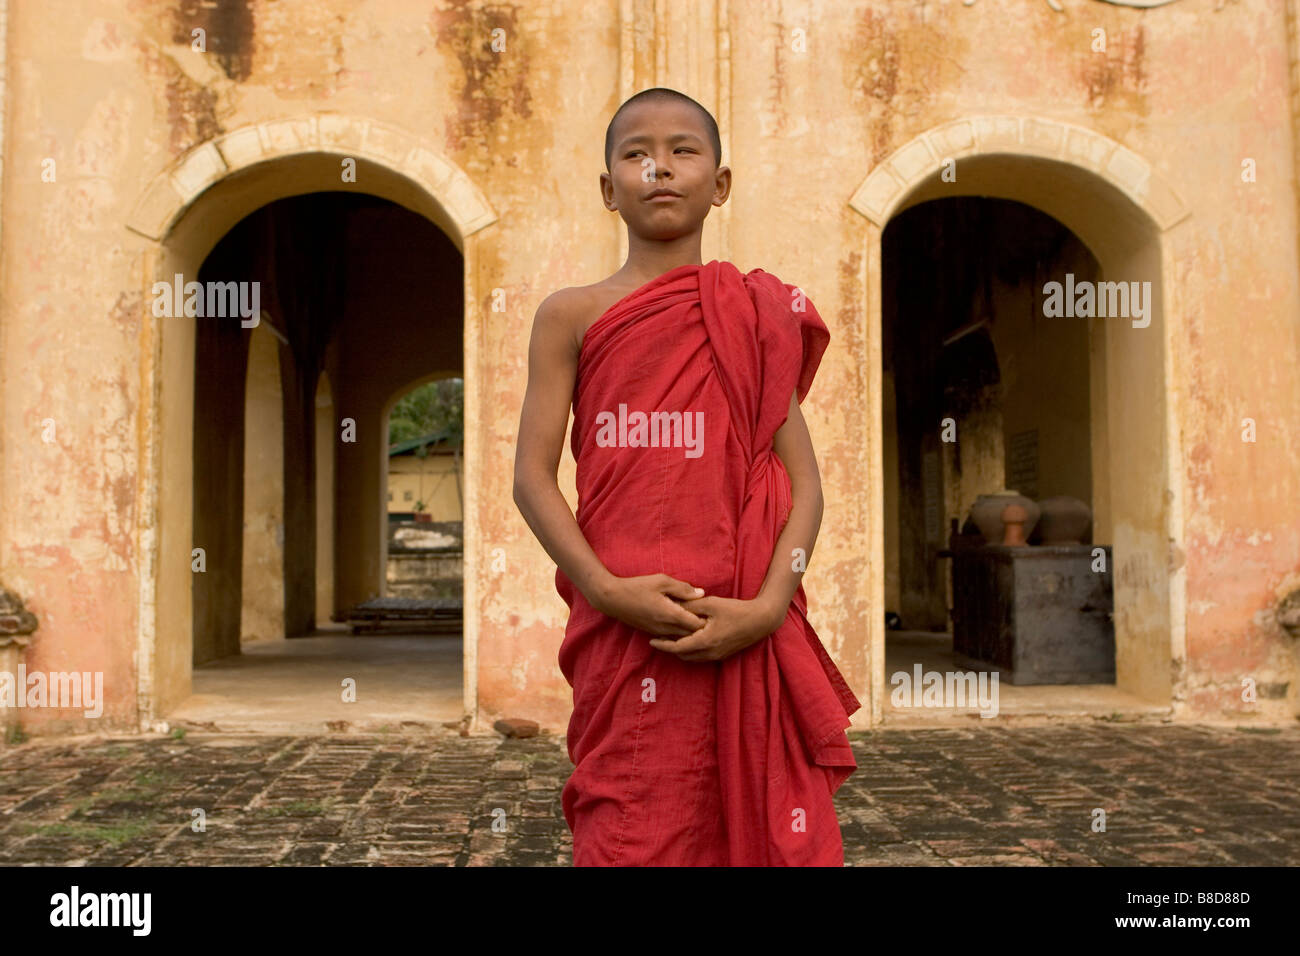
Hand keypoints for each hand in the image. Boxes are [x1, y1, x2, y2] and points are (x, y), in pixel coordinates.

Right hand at [590, 573, 708, 636]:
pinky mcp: (652, 632)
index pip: (697, 624)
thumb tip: (702, 593)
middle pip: (691, 634)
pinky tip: (683, 623)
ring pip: (682, 638)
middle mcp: (666, 627)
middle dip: (702, 628)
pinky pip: (672, 636)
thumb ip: (683, 588)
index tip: (713, 613)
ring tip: (700, 622)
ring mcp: (658, 632)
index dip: (707, 620)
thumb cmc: (637, 586)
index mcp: (671, 614)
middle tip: (711, 619)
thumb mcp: (661, 581)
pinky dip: (680, 632)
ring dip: (691, 631)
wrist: (612, 599)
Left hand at [647, 595, 783, 661]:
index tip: (651, 641)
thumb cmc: (736, 610)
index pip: (678, 648)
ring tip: (671, 638)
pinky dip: (691, 650)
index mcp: (705, 641)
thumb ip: (691, 606)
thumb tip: (673, 605)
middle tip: (659, 638)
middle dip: (670, 648)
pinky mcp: (723, 654)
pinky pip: (701, 656)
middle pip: (683, 655)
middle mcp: (710, 653)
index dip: (663, 645)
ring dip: (681, 650)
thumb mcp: (711, 604)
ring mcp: (717, 655)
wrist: (761, 620)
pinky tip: (689, 639)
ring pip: (692, 657)